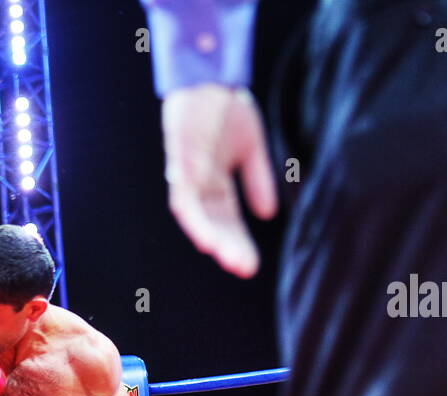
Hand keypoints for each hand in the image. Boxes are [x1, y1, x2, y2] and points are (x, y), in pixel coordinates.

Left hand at [162, 83, 275, 276]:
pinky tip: (202, 228)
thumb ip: (256, 180)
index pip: (228, 222)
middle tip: (243, 268)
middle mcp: (198, 185)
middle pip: (212, 224)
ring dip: (208, 235)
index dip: (239, 244)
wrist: (209, 75)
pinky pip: (183, 190)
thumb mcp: (250, 147)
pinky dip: (193, 210)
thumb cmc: (225, 110)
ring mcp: (186, 174)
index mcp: (216, 185)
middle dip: (227, 246)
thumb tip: (268, 214)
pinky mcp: (178, 159)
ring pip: (194, 214)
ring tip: (222, 254)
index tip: (252, 266)